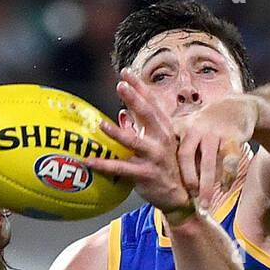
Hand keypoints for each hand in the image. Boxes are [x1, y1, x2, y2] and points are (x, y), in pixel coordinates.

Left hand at [89, 69, 190, 214]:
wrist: (181, 196)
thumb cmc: (166, 166)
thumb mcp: (158, 143)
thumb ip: (141, 127)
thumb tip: (121, 114)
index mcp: (164, 129)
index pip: (151, 103)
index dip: (139, 87)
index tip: (126, 72)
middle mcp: (162, 140)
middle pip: (147, 115)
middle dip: (134, 98)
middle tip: (121, 84)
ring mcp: (154, 157)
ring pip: (134, 142)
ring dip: (117, 133)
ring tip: (101, 124)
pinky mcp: (146, 174)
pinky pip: (121, 168)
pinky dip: (104, 165)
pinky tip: (89, 160)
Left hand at [173, 93, 256, 210]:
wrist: (234, 109)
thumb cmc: (204, 127)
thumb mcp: (186, 129)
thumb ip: (171, 144)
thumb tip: (151, 168)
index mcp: (181, 129)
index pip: (169, 150)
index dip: (166, 169)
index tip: (165, 188)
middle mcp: (196, 129)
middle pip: (187, 156)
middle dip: (187, 179)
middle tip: (188, 198)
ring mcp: (215, 133)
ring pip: (209, 162)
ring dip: (207, 185)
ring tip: (205, 204)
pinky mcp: (233, 138)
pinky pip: (230, 162)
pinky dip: (228, 177)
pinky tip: (224, 189)